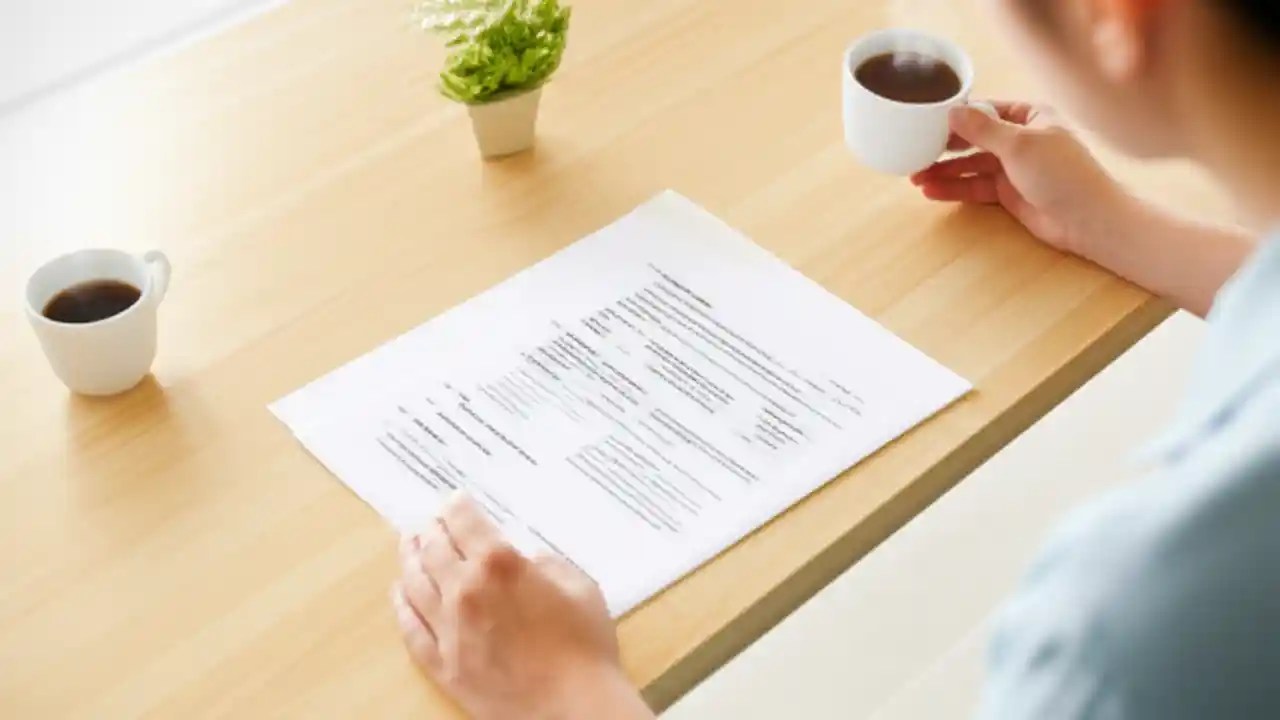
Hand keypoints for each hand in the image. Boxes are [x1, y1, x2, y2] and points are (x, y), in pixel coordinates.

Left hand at [392, 495, 650, 719]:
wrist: (573, 708)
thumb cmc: (585, 647)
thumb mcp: (580, 585)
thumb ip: (547, 563)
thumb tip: (526, 559)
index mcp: (499, 564)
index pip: (465, 522)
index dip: (457, 506)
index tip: (455, 500)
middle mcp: (466, 591)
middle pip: (435, 549)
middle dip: (431, 529)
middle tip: (429, 521)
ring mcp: (449, 629)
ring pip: (416, 584)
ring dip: (410, 559)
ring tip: (408, 545)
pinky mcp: (444, 665)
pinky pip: (412, 629)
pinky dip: (402, 606)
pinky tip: (399, 594)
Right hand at [910, 102, 1131, 256]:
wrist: (1088, 219)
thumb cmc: (1062, 173)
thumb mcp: (1019, 144)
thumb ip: (982, 129)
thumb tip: (951, 111)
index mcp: (1030, 116)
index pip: (986, 110)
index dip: (957, 117)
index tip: (927, 123)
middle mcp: (1020, 140)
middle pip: (974, 140)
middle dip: (945, 148)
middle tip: (914, 152)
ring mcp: (1014, 168)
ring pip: (971, 167)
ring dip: (945, 172)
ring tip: (915, 177)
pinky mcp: (1009, 194)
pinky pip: (975, 188)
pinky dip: (955, 190)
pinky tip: (932, 191)